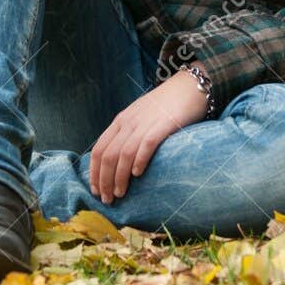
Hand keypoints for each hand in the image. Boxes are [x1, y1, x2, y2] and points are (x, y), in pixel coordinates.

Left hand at [88, 72, 209, 203]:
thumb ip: (129, 134)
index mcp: (121, 121)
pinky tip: (137, 175)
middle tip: (107, 199)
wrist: (189, 86)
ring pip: (123, 154)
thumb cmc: (166, 106)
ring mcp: (145, 123)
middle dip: (104, 180)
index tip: (96, 191)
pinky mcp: (163, 124)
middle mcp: (129, 122)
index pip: (99, 150)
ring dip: (119, 177)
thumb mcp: (141, 117)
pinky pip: (146, 144)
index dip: (94, 173)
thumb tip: (119, 162)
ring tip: (120, 193)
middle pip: (108, 155)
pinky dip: (139, 160)